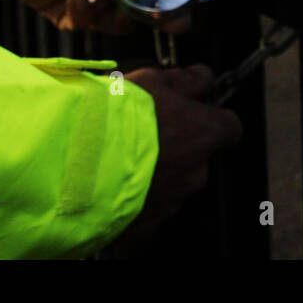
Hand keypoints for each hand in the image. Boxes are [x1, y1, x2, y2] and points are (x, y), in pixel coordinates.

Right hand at [121, 65, 242, 236]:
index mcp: (204, 134)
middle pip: (198, 157)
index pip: (229, 127)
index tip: (197, 110)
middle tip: (146, 132)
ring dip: (156, 171)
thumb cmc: (116, 119)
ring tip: (122, 156)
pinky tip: (113, 182)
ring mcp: (172, 201)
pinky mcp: (146, 226)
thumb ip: (186, 80)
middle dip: (178, 145)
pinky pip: (148, 210)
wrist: (73, 164)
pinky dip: (136, 198)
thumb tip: (203, 77)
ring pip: (173, 183)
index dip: (212, 117)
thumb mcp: (153, 81)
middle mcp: (196, 171)